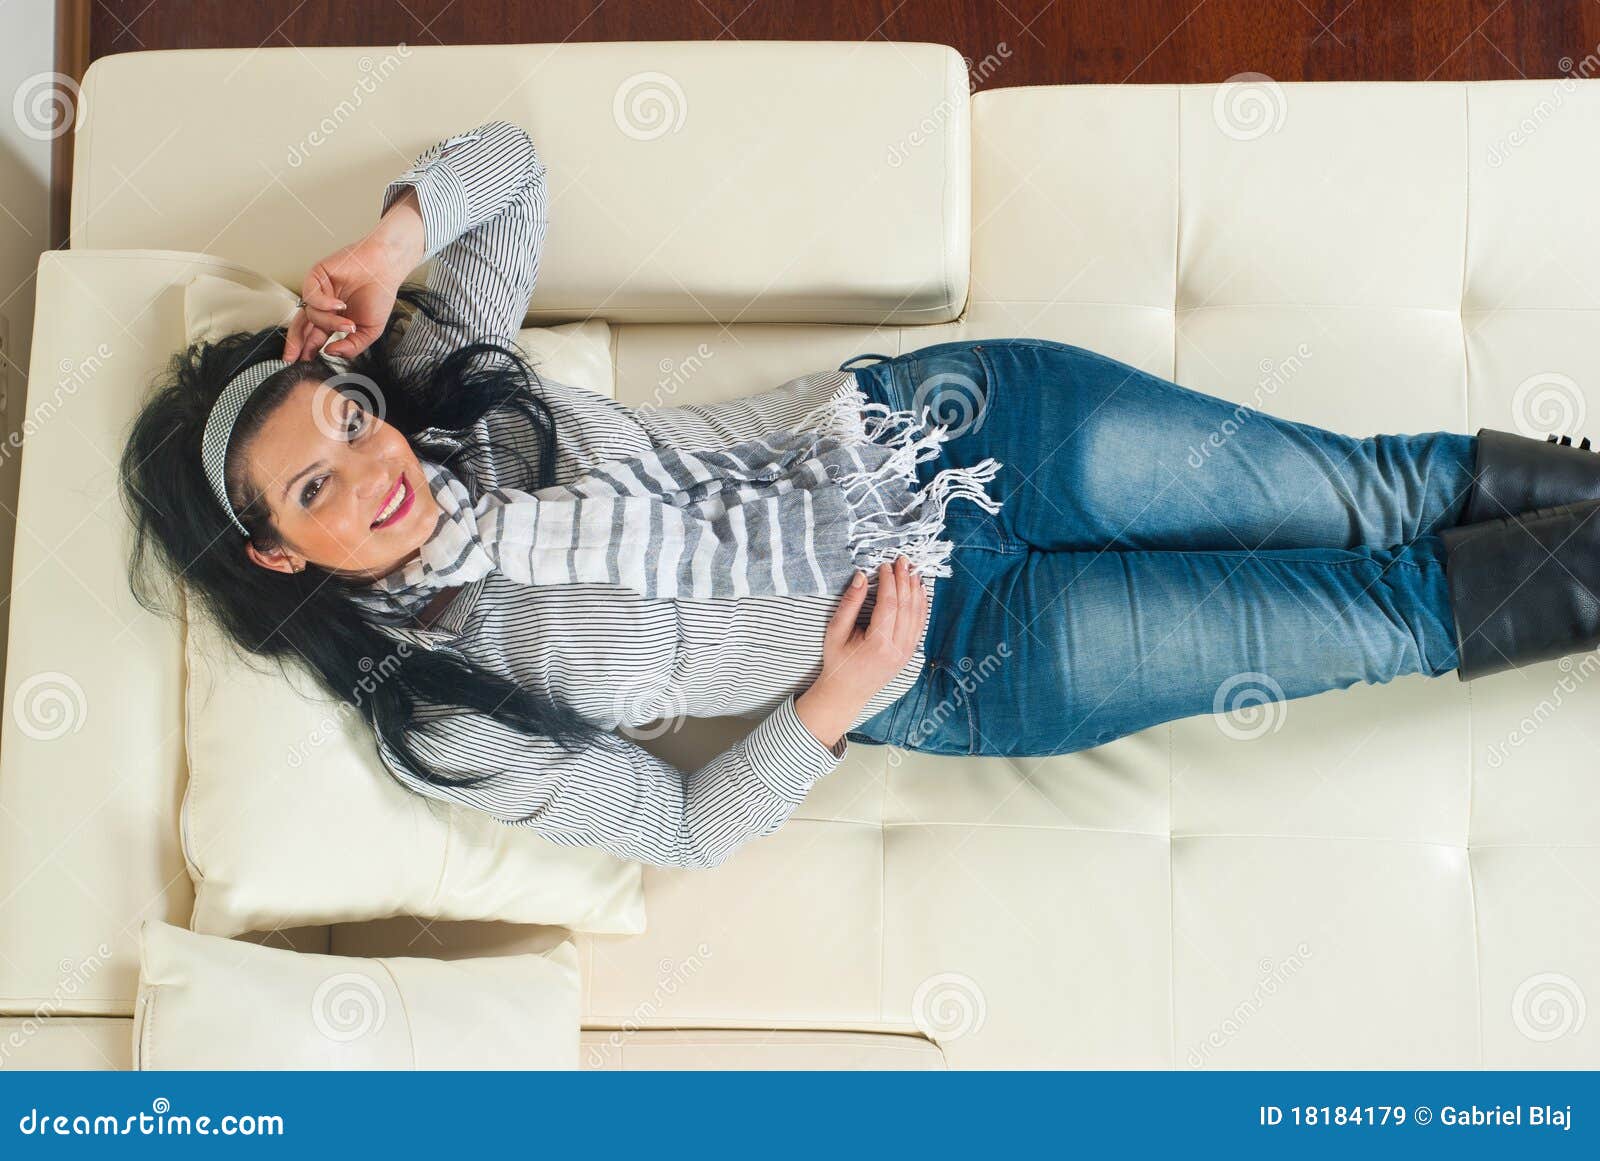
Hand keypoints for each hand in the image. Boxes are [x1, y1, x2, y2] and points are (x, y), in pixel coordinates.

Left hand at [282, 234, 406, 362]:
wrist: (385, 269)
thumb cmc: (380, 296)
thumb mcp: (370, 331)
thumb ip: (352, 346)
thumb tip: (330, 352)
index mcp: (333, 320)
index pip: (314, 337)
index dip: (308, 350)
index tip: (303, 363)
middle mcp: (322, 307)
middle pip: (301, 326)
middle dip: (296, 343)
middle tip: (293, 358)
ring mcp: (318, 291)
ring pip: (311, 314)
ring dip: (328, 323)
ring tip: (348, 324)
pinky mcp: (316, 276)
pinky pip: (311, 296)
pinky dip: (324, 303)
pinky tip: (340, 305)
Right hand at [796, 556, 929, 747]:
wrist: (847, 692)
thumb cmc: (837, 661)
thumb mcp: (836, 631)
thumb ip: (850, 603)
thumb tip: (861, 576)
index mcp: (878, 643)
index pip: (888, 604)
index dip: (888, 581)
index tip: (884, 566)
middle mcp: (897, 648)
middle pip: (905, 606)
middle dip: (904, 580)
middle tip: (902, 561)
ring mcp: (906, 652)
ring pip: (916, 615)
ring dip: (915, 590)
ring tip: (912, 571)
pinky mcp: (909, 653)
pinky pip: (919, 625)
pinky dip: (921, 606)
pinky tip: (918, 591)